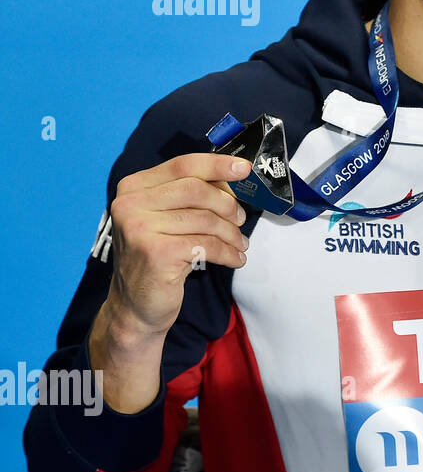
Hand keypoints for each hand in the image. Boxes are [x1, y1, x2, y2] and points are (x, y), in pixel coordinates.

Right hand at [92, 154, 251, 411]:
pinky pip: (207, 245)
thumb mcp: (167, 220)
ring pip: (205, 219)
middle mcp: (130, 204)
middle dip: (227, 204)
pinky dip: (228, 252)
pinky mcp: (155, 252)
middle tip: (241, 220)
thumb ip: (190, 196)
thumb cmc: (157, 258)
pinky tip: (235, 259)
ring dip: (231, 233)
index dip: (217, 164)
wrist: (135, 306)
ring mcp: (139, 228)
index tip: (245, 169)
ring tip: (240, 244)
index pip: (181, 166)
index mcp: (132, 188)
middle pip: (196, 189)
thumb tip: (233, 178)